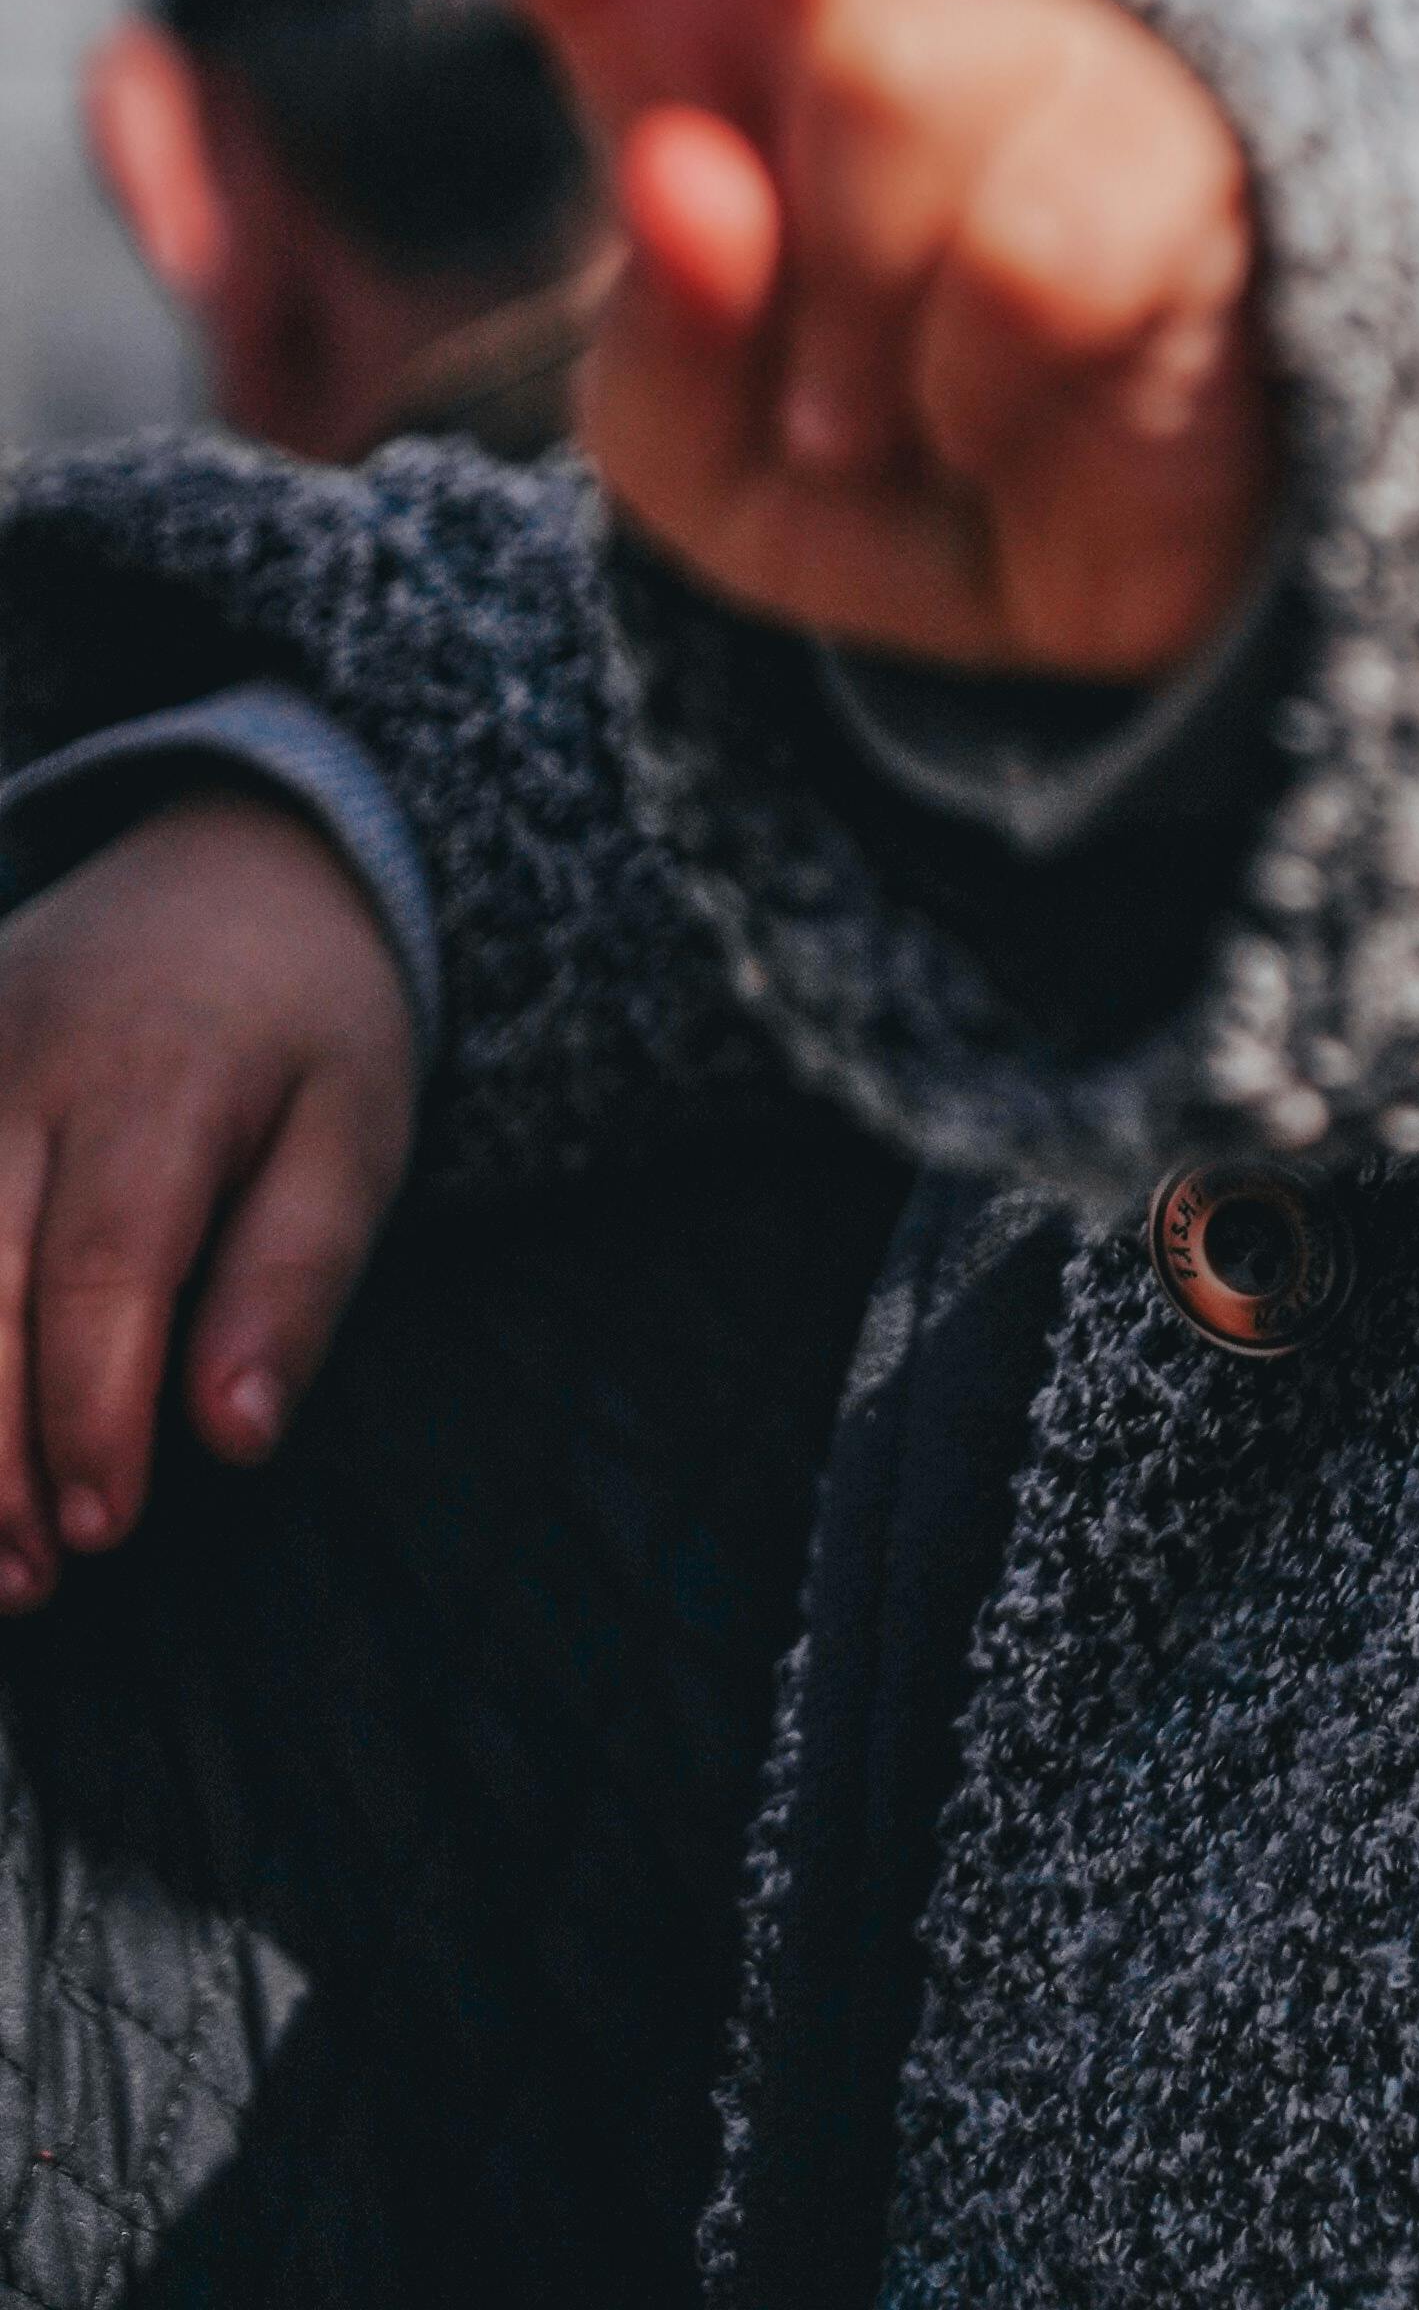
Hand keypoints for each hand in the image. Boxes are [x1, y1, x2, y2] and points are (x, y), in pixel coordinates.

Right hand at [0, 794, 417, 1597]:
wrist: (227, 863)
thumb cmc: (306, 1019)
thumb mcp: (356, 1127)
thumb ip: (295, 1278)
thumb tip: (235, 1438)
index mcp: (156, 1075)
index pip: (102, 1267)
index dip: (90, 1415)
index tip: (105, 1532)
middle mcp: (19, 1072)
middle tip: (33, 1583)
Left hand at [326, 0, 1272, 677]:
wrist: (1132, 602)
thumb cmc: (901, 485)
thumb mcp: (699, 463)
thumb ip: (654, 330)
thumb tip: (687, 166)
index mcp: (720, 64)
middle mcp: (875, 23)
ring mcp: (1031, 76)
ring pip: (876, 122)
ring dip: (853, 345)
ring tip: (915, 421)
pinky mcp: (1149, 170)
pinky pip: (995, 270)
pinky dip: (970, 397)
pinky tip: (1040, 413)